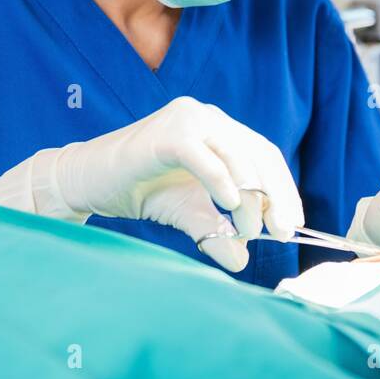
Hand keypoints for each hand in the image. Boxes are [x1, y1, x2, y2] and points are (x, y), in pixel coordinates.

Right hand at [0, 97, 303, 271]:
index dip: (284, 190)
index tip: (292, 225)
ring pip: (237, 156)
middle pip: (259, 154)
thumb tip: (242, 261)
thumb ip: (215, 231)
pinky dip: (221, 181)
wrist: (87, 180)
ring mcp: (188, 119)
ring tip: (248, 231)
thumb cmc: (138, 189)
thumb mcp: (186, 213)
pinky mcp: (167, 133)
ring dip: (249, 198)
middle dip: (275, 197)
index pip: (264, 155)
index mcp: (218, 129)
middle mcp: (207, 116)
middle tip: (280, 233)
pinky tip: (230, 206)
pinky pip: (204, 157)